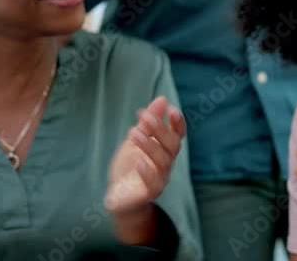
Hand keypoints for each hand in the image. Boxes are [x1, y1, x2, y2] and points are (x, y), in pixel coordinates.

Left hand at [105, 97, 184, 215]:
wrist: (118, 196)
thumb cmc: (129, 165)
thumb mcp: (136, 139)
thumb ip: (147, 122)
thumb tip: (162, 99)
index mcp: (165, 149)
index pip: (178, 135)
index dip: (178, 123)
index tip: (171, 110)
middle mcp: (166, 164)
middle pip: (172, 145)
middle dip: (160, 130)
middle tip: (144, 117)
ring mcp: (160, 179)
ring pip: (163, 162)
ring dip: (150, 145)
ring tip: (134, 133)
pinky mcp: (148, 194)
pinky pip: (153, 184)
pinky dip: (147, 172)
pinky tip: (138, 162)